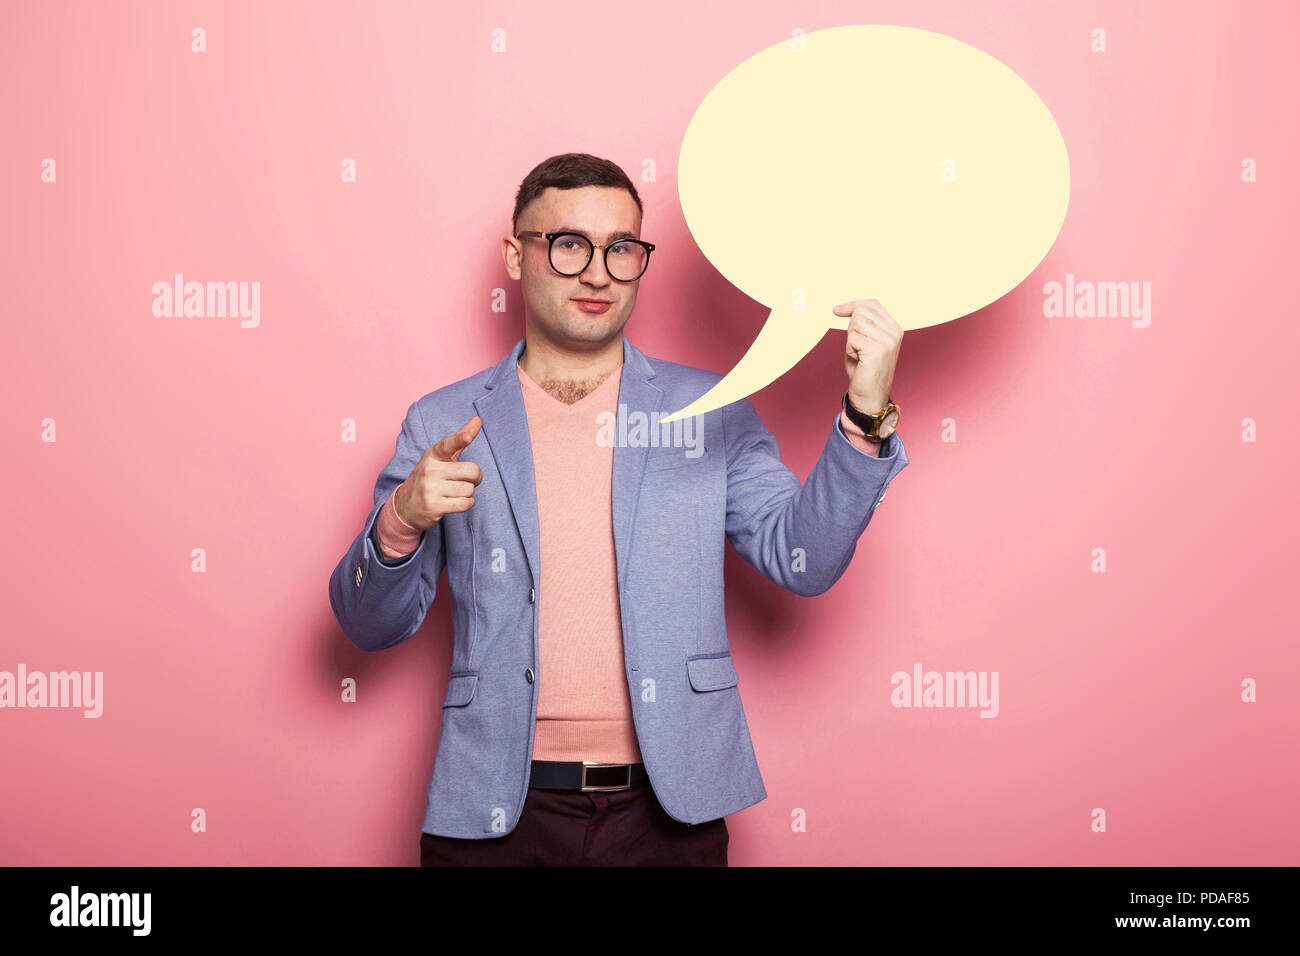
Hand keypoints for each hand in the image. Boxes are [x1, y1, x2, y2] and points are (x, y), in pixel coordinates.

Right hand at [393, 416, 483, 530]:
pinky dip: (467, 503)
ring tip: (454, 492)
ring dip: (468, 492)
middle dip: (476, 477)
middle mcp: (430, 470)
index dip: (460, 440)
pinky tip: (456, 501)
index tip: (468, 437)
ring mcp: (430, 488)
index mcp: (433, 455)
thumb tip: (478, 419)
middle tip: (467, 480)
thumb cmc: (430, 477)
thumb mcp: (440, 457)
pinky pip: (465, 504)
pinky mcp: (434, 506)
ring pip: (469, 489)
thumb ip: (459, 439)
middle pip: (472, 470)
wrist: (405, 505)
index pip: (448, 445)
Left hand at [834, 299, 901, 413]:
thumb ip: (861, 324)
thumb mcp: (864, 341)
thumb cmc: (864, 370)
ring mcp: (888, 340)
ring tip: (859, 354)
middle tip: (856, 347)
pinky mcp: (878, 350)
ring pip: (856, 323)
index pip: (872, 304)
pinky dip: (849, 350)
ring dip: (850, 340)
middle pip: (862, 311)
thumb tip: (844, 308)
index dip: (852, 305)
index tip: (836, 310)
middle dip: (851, 327)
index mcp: (894, 328)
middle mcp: (894, 332)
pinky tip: (859, 361)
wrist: (870, 396)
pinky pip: (852, 338)